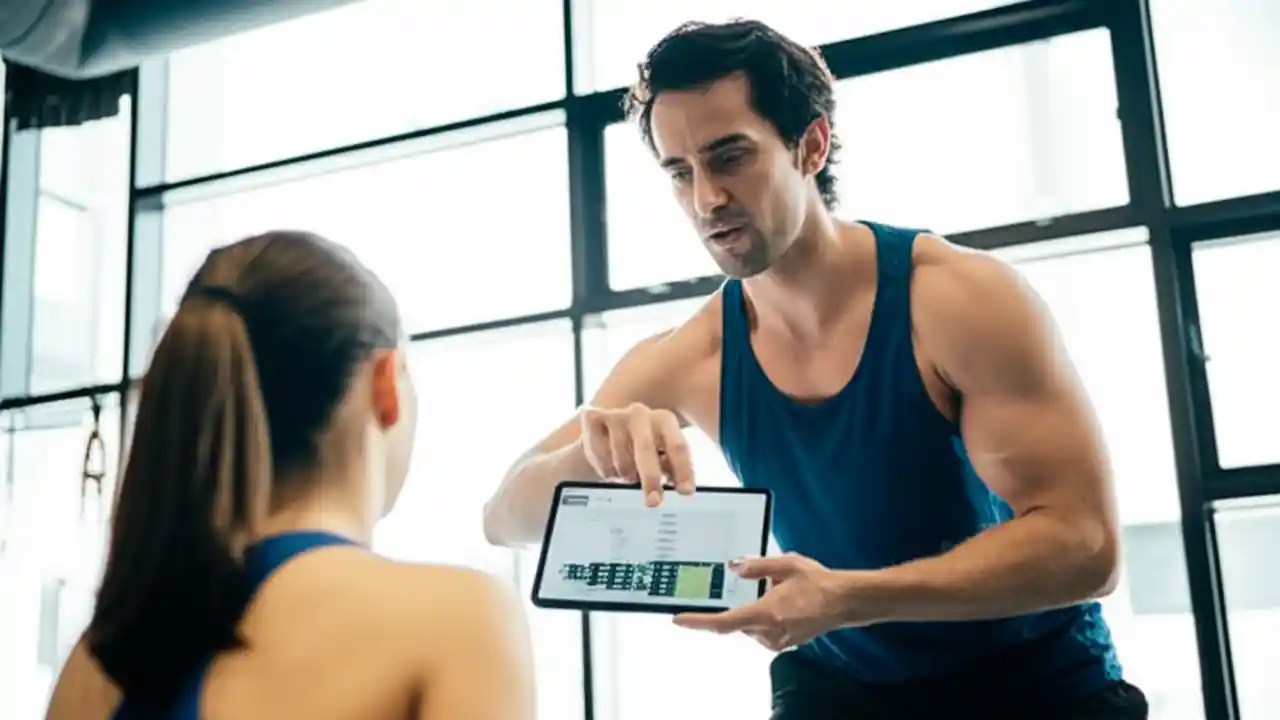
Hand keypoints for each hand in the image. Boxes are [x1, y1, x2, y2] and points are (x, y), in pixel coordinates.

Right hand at [579, 403, 694, 505]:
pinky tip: (609, 465)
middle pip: (646, 449)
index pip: (677, 446)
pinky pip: (599, 455)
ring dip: (625, 475)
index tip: (685, 492)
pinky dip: (605, 468)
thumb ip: (672, 470)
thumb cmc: (639, 447)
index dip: (683, 470)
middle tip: (653, 501)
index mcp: (664, 420)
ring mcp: (615, 414)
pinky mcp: (592, 417)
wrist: (603, 432)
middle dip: (650, 478)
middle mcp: (641, 413)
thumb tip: (684, 489)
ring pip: (620, 459)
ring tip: (627, 475)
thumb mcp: (660, 456)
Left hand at [672, 553, 851, 651]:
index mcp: (765, 614)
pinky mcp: (785, 642)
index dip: (698, 622)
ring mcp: (778, 640)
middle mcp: (769, 632)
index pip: (723, 622)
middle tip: (759, 585)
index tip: (679, 619)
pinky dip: (766, 615)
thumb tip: (734, 567)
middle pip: (737, 621)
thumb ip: (756, 566)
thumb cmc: (818, 582)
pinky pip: (764, 629)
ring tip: (781, 589)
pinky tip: (785, 600)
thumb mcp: (785, 564)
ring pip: (750, 625)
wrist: (845, 601)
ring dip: (755, 608)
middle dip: (741, 603)